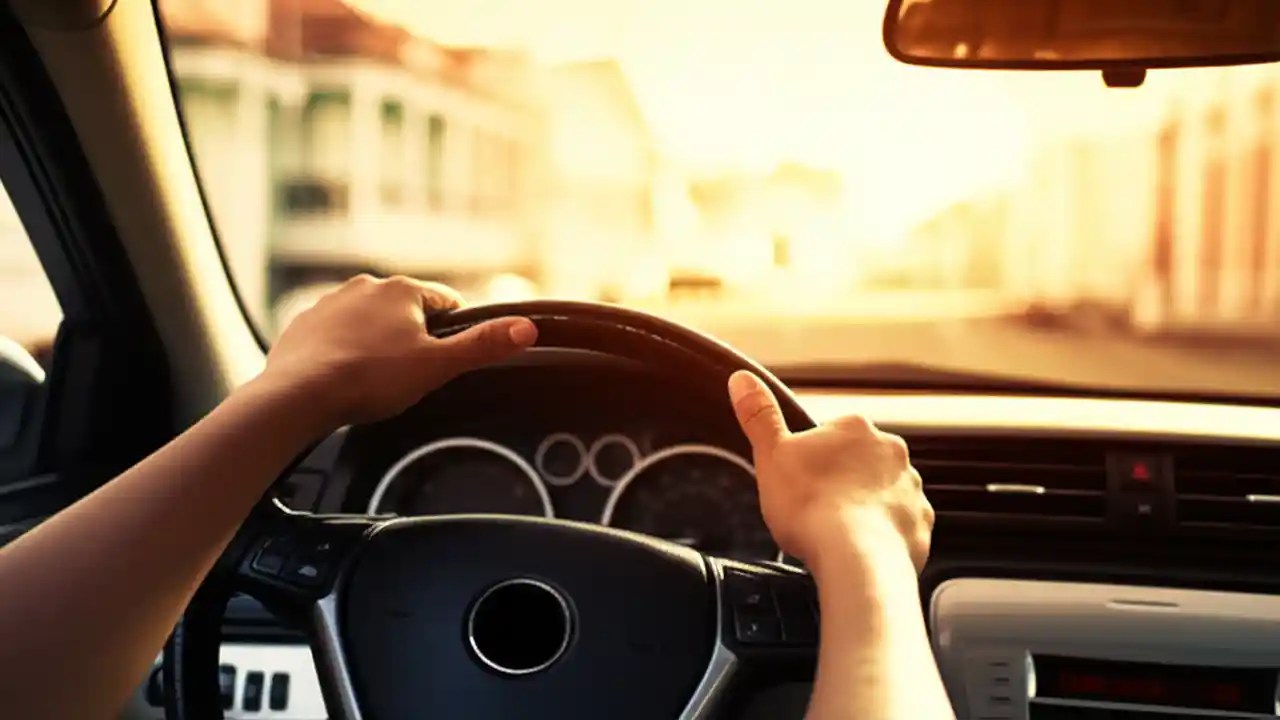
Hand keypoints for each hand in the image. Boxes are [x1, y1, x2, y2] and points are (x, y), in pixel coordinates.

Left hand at [259, 275, 536, 427]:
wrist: (299, 396)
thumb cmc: (369, 380)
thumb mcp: (438, 366)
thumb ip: (483, 345)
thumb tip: (527, 328)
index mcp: (401, 290)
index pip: (446, 302)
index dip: (454, 331)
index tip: (447, 357)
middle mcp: (363, 287)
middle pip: (406, 312)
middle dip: (412, 339)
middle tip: (410, 375)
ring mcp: (329, 304)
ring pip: (368, 322)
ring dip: (376, 343)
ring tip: (375, 379)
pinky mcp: (303, 325)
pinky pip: (334, 336)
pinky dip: (342, 352)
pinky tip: (344, 378)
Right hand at [727, 371, 932, 572]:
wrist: (854, 558)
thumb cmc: (809, 505)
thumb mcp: (771, 456)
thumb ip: (759, 415)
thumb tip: (741, 377)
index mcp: (856, 428)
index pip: (832, 434)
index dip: (813, 459)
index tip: (801, 481)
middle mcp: (892, 451)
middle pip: (860, 462)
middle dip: (843, 480)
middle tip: (817, 508)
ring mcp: (911, 488)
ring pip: (883, 492)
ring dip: (865, 505)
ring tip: (839, 533)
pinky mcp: (921, 523)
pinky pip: (901, 524)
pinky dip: (885, 533)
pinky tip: (862, 548)